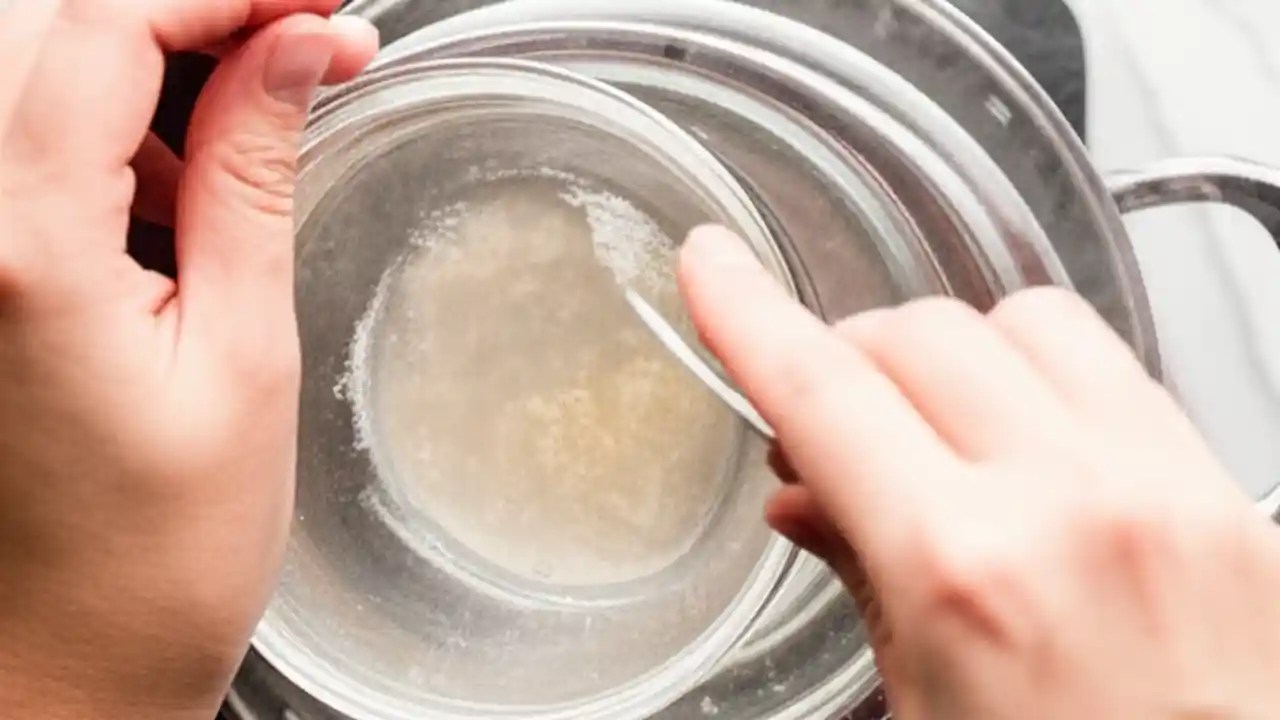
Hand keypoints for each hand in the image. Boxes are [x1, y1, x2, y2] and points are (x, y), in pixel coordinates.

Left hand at [0, 2, 376, 717]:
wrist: (57, 671)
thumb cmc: (154, 559)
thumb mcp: (245, 356)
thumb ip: (257, 178)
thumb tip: (302, 50)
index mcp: (18, 245)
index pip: (105, 22)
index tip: (324, 7)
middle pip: (48, 21)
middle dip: (190, 11)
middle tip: (307, 43)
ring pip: (26, 69)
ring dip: (147, 72)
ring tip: (250, 143)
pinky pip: (15, 146)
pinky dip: (104, 133)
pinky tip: (174, 198)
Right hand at [680, 225, 1279, 719]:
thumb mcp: (919, 709)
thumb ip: (856, 577)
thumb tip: (804, 498)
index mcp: (966, 571)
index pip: (823, 390)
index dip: (748, 312)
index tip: (713, 264)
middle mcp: (1074, 502)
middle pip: (918, 333)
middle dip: (849, 361)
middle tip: (828, 429)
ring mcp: (1164, 485)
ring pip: (1023, 319)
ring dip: (953, 353)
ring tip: (933, 422)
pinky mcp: (1226, 493)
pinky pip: (1116, 366)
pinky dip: (1044, 375)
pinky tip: (1025, 438)